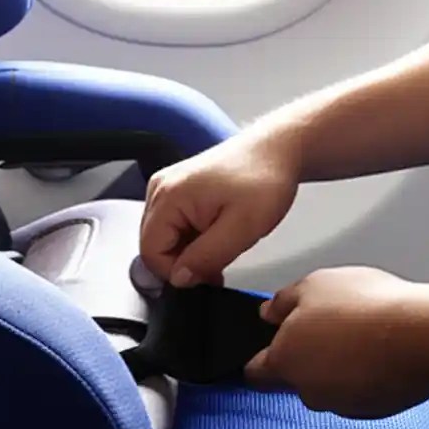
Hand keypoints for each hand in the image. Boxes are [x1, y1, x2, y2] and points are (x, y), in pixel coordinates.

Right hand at [140, 130, 300, 286]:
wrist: (277, 149)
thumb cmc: (264, 181)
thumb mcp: (240, 228)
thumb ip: (205, 257)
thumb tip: (178, 279)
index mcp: (168, 196)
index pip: (151, 253)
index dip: (177, 272)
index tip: (209, 274)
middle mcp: (159, 189)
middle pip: (154, 245)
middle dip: (184, 261)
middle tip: (220, 260)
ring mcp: (166, 187)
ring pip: (164, 238)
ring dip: (190, 250)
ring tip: (222, 241)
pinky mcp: (177, 189)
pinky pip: (173, 225)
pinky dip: (192, 237)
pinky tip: (216, 232)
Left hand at [245, 266, 428, 418]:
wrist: (423, 338)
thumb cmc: (367, 309)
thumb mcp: (313, 285)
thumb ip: (282, 302)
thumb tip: (269, 313)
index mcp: (285, 362)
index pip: (255, 373)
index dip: (260, 360)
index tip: (269, 349)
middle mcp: (308, 392)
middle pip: (295, 380)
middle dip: (307, 360)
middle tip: (329, 330)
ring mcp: (343, 405)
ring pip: (330, 388)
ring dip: (339, 369)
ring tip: (362, 337)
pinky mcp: (375, 411)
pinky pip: (361, 394)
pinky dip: (366, 379)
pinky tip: (382, 354)